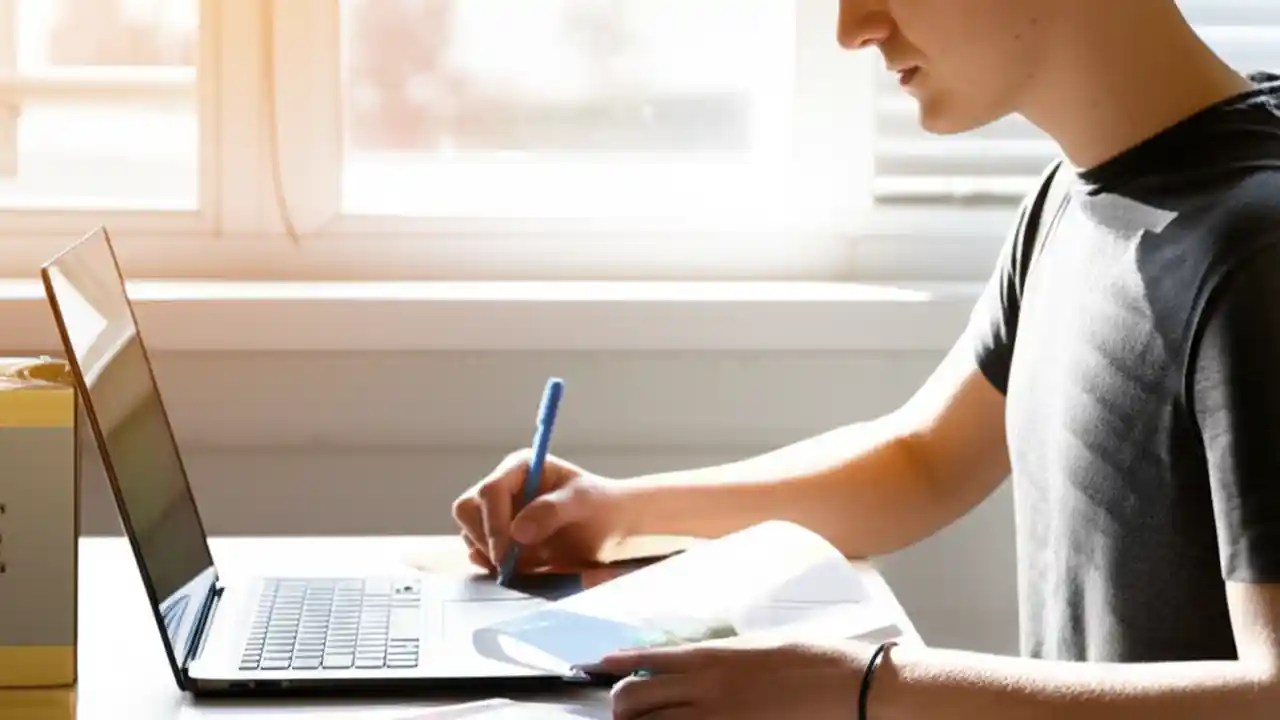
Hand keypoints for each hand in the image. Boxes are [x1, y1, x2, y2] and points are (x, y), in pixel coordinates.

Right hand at [452, 451, 624, 573]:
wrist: (611, 528)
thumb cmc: (600, 506)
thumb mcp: (584, 503)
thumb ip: (552, 511)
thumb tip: (517, 532)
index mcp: (520, 468)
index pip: (489, 490)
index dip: (494, 523)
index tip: (507, 554)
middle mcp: (503, 487)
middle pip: (467, 510)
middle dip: (487, 540)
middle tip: (513, 563)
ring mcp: (497, 513)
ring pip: (470, 533)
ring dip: (492, 555)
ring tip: (531, 562)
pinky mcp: (498, 537)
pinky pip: (479, 552)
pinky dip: (493, 565)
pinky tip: (522, 569)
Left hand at [596, 638, 869, 719]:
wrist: (851, 686)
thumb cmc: (812, 661)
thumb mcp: (757, 648)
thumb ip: (718, 659)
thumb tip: (689, 666)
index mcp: (710, 657)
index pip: (645, 660)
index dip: (616, 665)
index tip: (598, 668)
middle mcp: (703, 689)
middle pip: (633, 700)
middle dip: (623, 710)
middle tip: (628, 715)